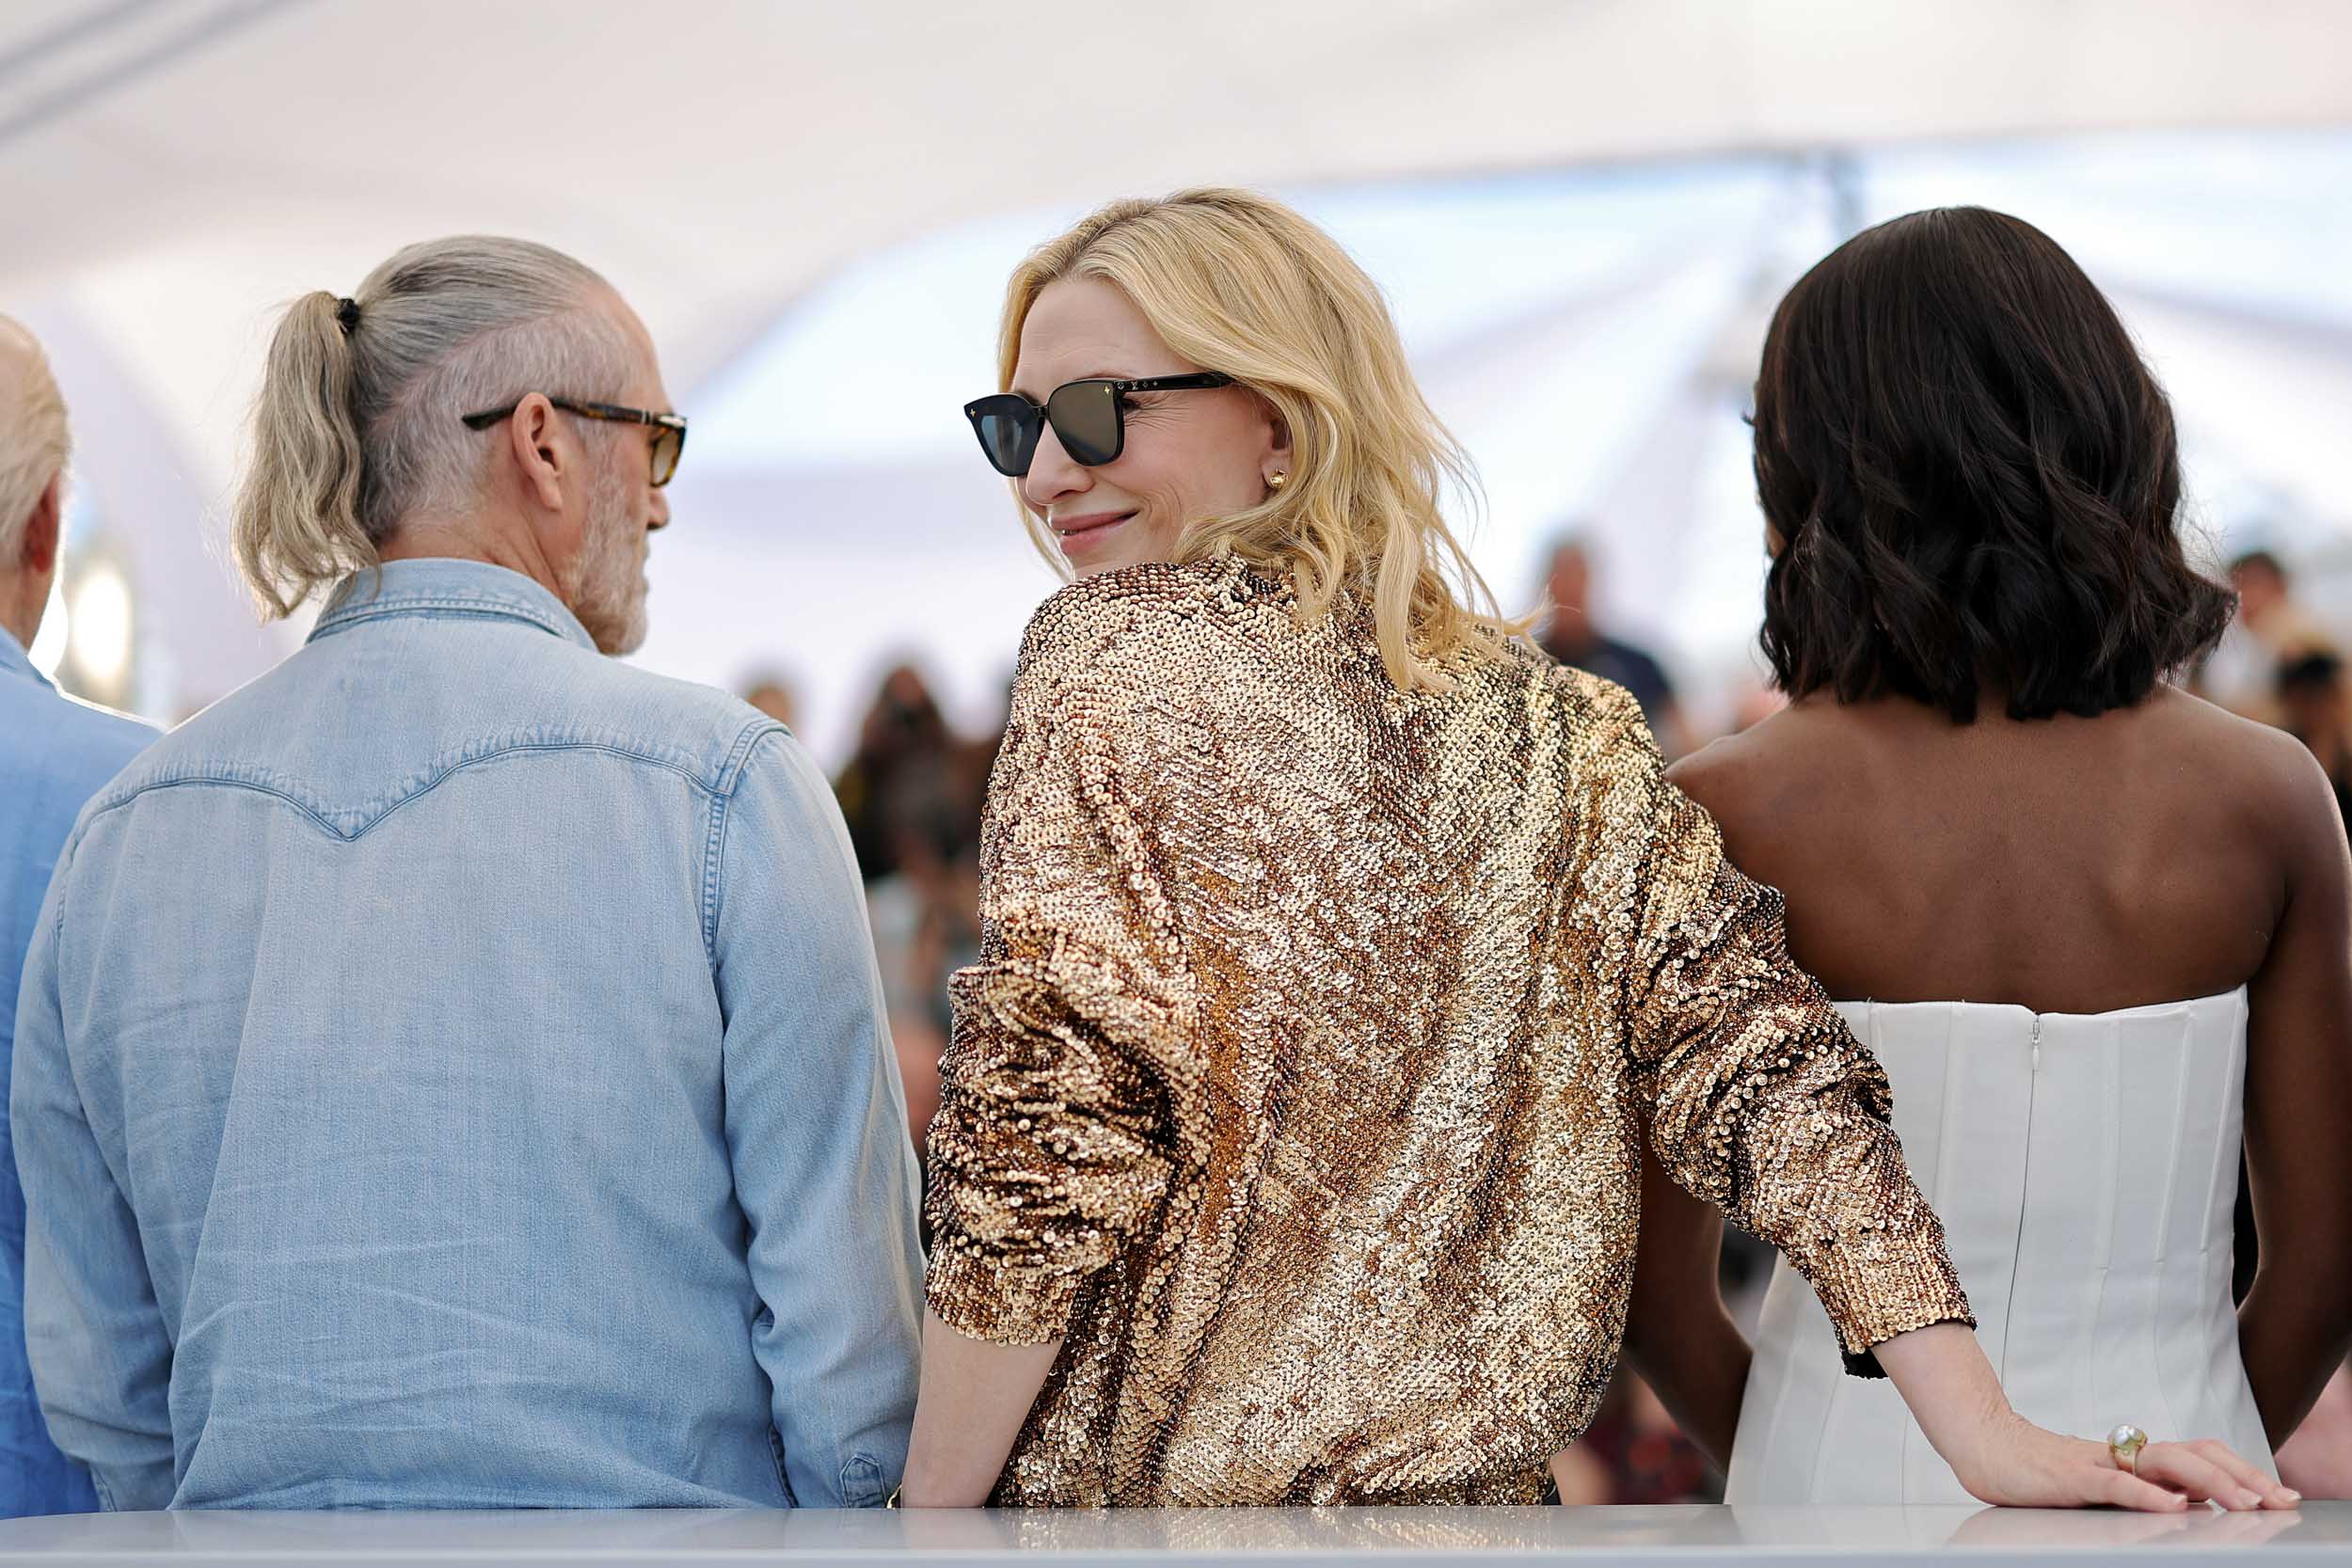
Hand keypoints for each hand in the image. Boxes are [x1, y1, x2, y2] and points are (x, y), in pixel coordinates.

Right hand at [1946, 1409, 2300, 1512]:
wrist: (1981, 1444)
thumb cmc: (2036, 1469)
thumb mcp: (2100, 1481)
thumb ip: (2142, 1486)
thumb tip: (2191, 1498)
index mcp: (2131, 1456)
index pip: (2198, 1454)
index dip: (2241, 1469)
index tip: (2278, 1493)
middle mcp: (2122, 1453)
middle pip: (2194, 1454)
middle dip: (2242, 1477)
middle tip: (2278, 1500)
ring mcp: (2097, 1462)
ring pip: (2164, 1463)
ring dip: (2210, 1483)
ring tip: (2243, 1503)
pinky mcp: (2069, 1476)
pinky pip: (2114, 1483)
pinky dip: (2146, 1493)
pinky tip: (2172, 1505)